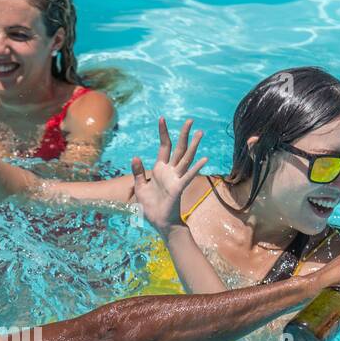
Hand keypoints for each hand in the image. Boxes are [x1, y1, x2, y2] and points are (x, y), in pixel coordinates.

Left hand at [130, 118, 208, 234]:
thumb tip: (135, 157)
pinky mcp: (179, 188)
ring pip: (186, 158)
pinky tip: (204, 159)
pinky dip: (196, 168)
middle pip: (179, 148)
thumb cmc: (150, 206)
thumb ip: (138, 172)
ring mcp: (176, 179)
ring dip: (193, 146)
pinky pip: (188, 176)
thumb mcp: (139, 187)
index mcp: (160, 169)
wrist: (158, 222)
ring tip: (200, 133)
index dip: (163, 133)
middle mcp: (170, 171)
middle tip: (190, 120)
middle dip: (184, 134)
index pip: (164, 146)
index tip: (162, 118)